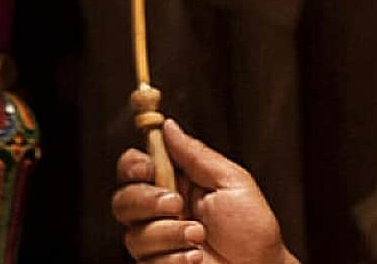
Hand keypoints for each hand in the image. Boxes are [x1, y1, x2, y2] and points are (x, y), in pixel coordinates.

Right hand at [112, 119, 299, 263]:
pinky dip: (174, 259)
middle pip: (124, 199)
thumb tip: (168, 126)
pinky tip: (196, 258)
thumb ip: (196, 155)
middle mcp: (162, 211)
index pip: (136, 167)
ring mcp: (159, 241)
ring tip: (198, 235)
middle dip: (147, 200)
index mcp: (177, 182)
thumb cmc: (253, 229)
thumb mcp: (231, 182)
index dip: (133, 164)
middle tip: (176, 204)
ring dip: (168, 233)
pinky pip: (147, 261)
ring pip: (134, 234)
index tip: (146, 168)